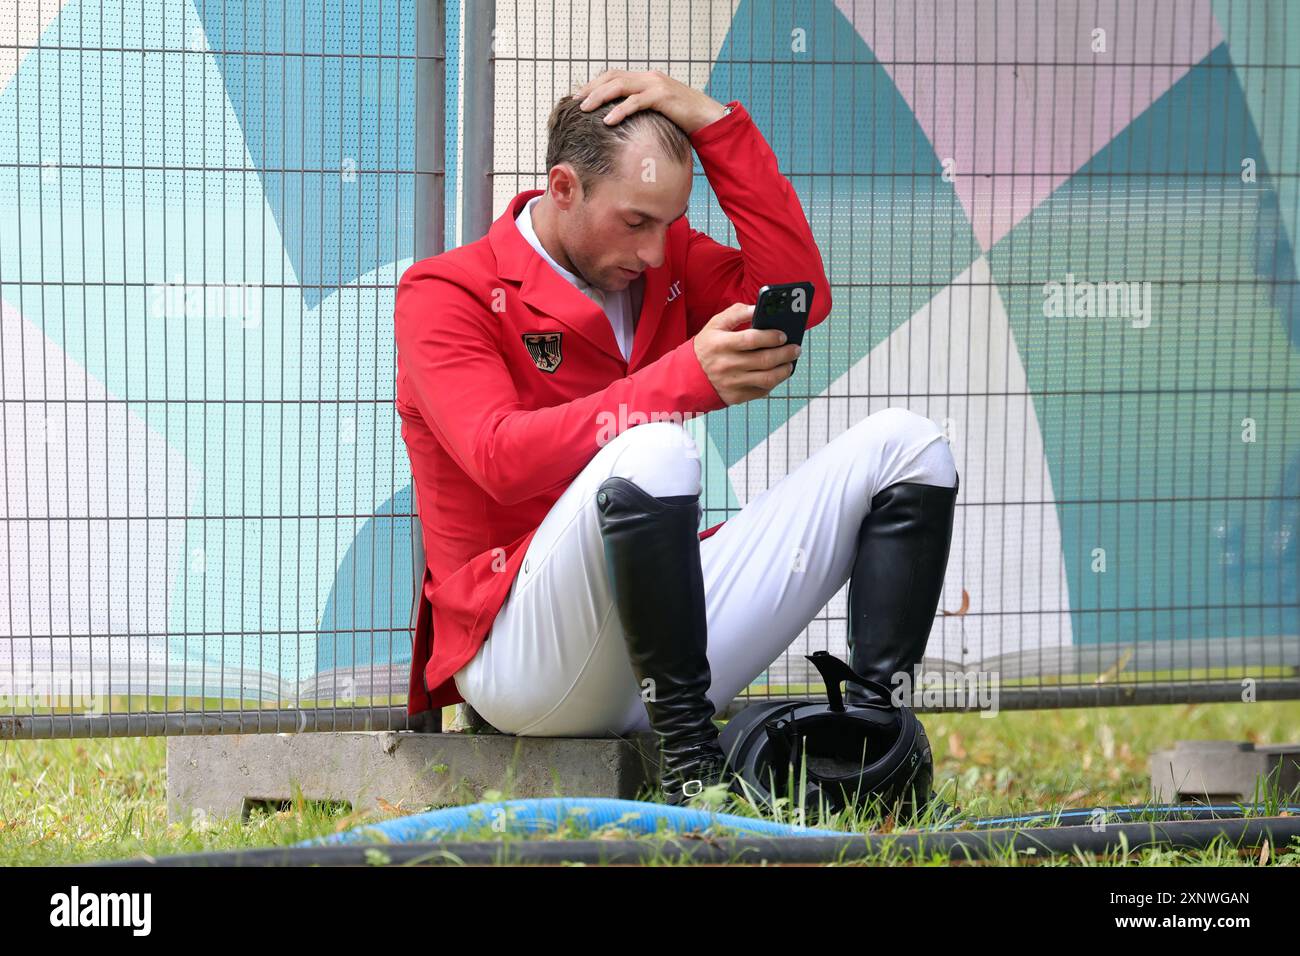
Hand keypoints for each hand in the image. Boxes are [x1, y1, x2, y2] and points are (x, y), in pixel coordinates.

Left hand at [573, 69, 726, 134]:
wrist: (707, 118)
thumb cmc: (682, 120)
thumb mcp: (656, 112)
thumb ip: (640, 111)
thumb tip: (620, 123)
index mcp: (645, 79)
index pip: (614, 75)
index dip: (595, 84)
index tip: (579, 96)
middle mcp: (648, 77)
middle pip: (613, 76)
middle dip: (591, 88)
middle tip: (575, 101)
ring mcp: (656, 84)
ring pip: (620, 85)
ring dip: (600, 97)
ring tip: (584, 109)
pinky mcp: (663, 96)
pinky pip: (636, 101)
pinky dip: (620, 110)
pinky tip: (607, 120)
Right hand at [693, 303, 800, 405]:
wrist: (689, 376)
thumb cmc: (707, 346)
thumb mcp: (715, 325)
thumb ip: (736, 313)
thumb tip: (757, 308)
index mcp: (720, 343)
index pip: (751, 339)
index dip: (771, 336)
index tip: (783, 335)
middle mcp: (726, 364)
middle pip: (764, 360)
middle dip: (785, 353)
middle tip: (795, 348)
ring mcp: (731, 383)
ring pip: (767, 379)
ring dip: (784, 371)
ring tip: (790, 363)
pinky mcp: (735, 396)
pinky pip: (761, 391)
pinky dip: (773, 383)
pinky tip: (776, 374)